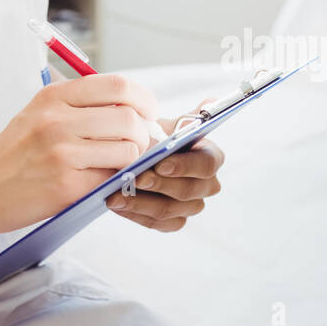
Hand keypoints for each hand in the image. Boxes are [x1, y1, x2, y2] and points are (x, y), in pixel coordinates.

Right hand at [0, 72, 160, 232]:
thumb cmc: (13, 153)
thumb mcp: (39, 112)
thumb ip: (79, 105)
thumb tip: (130, 108)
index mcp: (54, 96)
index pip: (117, 85)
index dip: (143, 99)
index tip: (148, 112)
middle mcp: (58, 119)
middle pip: (129, 118)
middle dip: (144, 134)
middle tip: (141, 145)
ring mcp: (62, 152)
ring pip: (127, 150)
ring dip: (133, 160)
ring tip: (121, 165)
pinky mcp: (66, 185)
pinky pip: (112, 179)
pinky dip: (116, 181)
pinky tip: (104, 181)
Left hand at [105, 103, 224, 231]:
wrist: (141, 155)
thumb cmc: (157, 137)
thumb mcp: (169, 125)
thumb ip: (188, 118)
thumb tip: (210, 102)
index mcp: (211, 157)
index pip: (206, 164)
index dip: (184, 166)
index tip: (160, 164)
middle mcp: (207, 185)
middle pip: (187, 191)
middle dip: (158, 185)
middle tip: (134, 178)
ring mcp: (191, 206)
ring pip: (169, 210)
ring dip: (140, 202)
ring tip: (116, 194)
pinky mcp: (174, 221)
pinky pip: (156, 223)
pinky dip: (135, 213)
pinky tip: (116, 203)